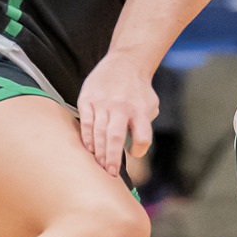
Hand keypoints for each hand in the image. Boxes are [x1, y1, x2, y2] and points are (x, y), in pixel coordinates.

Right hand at [78, 54, 158, 177]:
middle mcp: (121, 107)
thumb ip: (144, 125)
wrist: (125, 62)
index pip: (142, 136)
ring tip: (98, 166)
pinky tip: (88, 149)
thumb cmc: (139, 90)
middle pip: (115, 137)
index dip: (139, 148)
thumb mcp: (151, 105)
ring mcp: (103, 103)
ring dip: (98, 152)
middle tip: (109, 173)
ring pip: (98, 132)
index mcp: (140, 111)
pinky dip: (87, 137)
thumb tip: (135, 148)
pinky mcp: (88, 99)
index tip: (134, 152)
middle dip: (111, 158)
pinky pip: (86, 122)